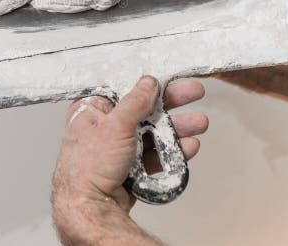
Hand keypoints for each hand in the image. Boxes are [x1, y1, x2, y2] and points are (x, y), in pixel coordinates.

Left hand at [52, 76, 207, 244]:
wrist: (90, 208)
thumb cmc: (88, 167)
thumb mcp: (114, 126)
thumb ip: (135, 102)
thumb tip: (148, 83)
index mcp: (91, 109)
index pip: (124, 88)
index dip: (149, 83)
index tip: (171, 79)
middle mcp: (103, 126)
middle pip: (142, 109)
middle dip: (170, 103)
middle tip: (193, 94)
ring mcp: (116, 147)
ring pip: (151, 132)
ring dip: (176, 128)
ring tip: (199, 123)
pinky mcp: (128, 167)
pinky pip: (153, 154)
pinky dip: (171, 151)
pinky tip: (188, 146)